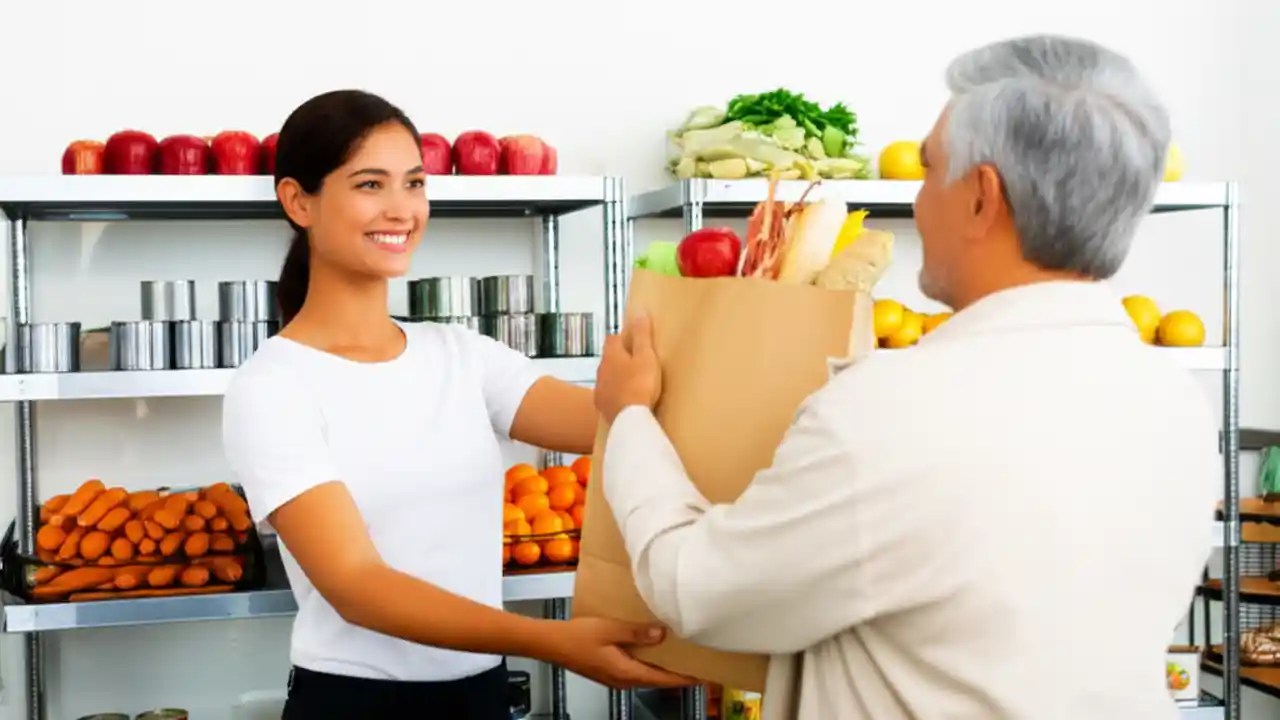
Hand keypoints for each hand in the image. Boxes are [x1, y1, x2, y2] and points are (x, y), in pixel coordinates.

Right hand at [546, 617, 697, 688]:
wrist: (550, 643)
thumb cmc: (578, 636)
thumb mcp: (610, 629)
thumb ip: (637, 632)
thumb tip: (662, 635)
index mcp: (626, 673)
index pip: (663, 680)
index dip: (685, 678)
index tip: (704, 675)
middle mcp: (623, 680)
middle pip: (657, 680)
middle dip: (678, 673)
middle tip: (697, 662)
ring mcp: (615, 677)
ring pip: (646, 675)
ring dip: (663, 667)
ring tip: (680, 655)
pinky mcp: (608, 671)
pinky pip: (636, 669)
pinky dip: (649, 663)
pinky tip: (653, 649)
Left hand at [595, 313, 660, 423]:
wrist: (629, 417)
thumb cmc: (640, 383)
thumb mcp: (646, 356)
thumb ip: (642, 335)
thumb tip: (639, 312)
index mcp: (611, 354)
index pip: (612, 338)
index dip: (623, 338)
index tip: (635, 341)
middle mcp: (601, 369)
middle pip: (609, 358)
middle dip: (620, 358)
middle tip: (636, 362)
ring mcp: (599, 388)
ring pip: (607, 376)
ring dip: (616, 376)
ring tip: (632, 382)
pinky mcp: (601, 405)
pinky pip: (608, 394)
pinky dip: (615, 393)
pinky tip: (625, 399)